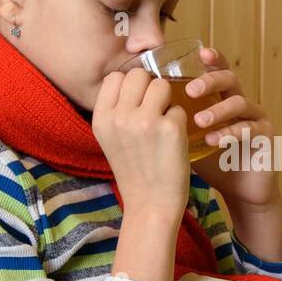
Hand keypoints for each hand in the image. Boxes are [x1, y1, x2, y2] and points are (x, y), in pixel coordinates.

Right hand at [92, 67, 190, 221]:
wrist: (150, 205)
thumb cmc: (134, 171)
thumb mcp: (111, 139)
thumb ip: (117, 110)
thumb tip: (136, 78)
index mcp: (101, 118)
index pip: (115, 77)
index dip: (130, 85)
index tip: (138, 102)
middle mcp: (119, 117)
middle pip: (139, 74)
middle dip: (150, 88)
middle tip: (154, 111)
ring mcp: (145, 121)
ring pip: (161, 85)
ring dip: (167, 101)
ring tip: (163, 124)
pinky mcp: (170, 128)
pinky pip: (179, 108)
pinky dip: (180, 121)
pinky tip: (174, 140)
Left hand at [186, 47, 280, 208]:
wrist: (241, 189)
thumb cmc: (213, 161)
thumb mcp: (190, 138)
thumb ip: (174, 121)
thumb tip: (140, 109)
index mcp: (223, 98)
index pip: (218, 70)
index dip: (212, 59)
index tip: (199, 53)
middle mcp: (242, 102)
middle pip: (230, 79)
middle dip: (210, 80)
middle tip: (190, 89)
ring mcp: (256, 117)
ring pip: (240, 103)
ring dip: (218, 110)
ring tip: (199, 121)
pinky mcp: (266, 136)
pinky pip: (249, 129)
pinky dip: (230, 134)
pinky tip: (214, 141)